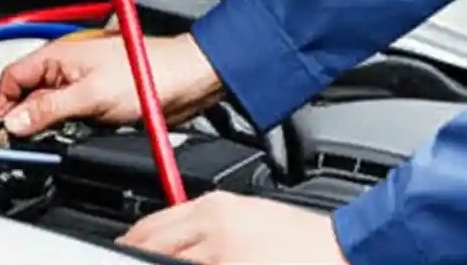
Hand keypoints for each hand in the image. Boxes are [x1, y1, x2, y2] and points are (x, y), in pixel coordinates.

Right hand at [0, 32, 223, 135]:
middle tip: (31, 139)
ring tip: (65, 133)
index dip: (2, 104)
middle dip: (27, 118)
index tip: (3, 129)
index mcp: (58, 56)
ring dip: (53, 125)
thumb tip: (13, 122)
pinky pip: (73, 117)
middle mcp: (67, 67)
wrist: (186, 79)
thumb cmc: (148, 73)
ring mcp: (83, 84)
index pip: (11, 78)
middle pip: (28, 96)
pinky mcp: (98, 100)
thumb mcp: (90, 95)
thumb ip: (49, 109)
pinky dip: (73, 128)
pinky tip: (83, 132)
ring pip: (50, 109)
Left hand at [117, 192, 348, 263]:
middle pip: (148, 246)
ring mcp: (219, 256)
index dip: (131, 244)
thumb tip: (172, 241)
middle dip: (135, 258)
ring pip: (164, 262)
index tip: (125, 253)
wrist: (342, 250)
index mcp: (215, 207)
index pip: (151, 225)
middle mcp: (212, 228)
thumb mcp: (250, 216)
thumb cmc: (303, 240)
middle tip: (131, 263)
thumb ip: (209, 223)